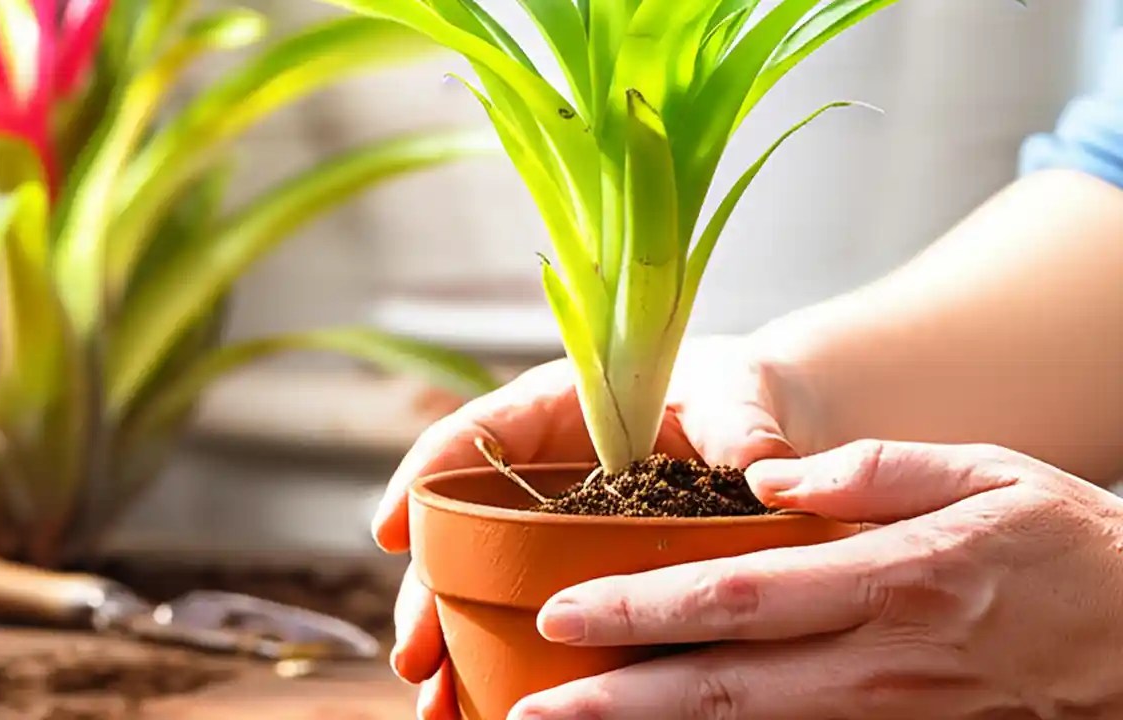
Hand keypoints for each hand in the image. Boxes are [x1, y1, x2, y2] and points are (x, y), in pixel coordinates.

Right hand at [373, 336, 799, 718]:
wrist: (760, 423)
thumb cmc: (734, 393)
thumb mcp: (737, 398)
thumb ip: (743, 428)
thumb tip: (766, 470)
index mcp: (559, 408)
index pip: (473, 433)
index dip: (422, 478)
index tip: (387, 529)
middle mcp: (540, 471)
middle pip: (462, 529)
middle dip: (428, 594)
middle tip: (413, 656)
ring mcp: (552, 524)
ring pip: (482, 579)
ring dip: (453, 639)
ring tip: (435, 700)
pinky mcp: (578, 567)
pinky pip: (529, 606)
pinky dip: (501, 653)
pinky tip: (486, 699)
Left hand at [512, 440, 1122, 718]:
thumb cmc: (1061, 541)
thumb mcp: (983, 473)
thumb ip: (869, 471)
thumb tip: (765, 473)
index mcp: (888, 578)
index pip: (737, 596)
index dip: (643, 609)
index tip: (563, 612)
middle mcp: (877, 662)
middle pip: (723, 690)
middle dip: (616, 705)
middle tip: (528, 710)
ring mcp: (889, 719)